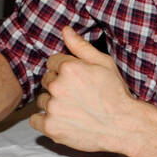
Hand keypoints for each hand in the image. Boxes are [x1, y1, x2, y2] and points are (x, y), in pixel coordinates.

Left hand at [30, 26, 137, 153]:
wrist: (122, 125)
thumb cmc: (115, 93)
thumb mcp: (104, 63)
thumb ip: (80, 46)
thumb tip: (65, 30)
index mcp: (69, 68)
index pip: (52, 62)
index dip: (65, 69)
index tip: (77, 78)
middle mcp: (57, 86)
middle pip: (46, 80)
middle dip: (58, 84)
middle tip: (77, 93)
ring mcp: (52, 108)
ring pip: (42, 100)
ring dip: (52, 102)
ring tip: (73, 107)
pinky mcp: (50, 127)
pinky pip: (35, 120)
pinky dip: (45, 120)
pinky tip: (62, 119)